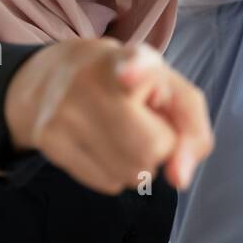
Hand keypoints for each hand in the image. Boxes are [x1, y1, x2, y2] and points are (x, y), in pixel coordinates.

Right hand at [4, 39, 213, 194]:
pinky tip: (103, 145)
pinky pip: (108, 183)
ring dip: (140, 164)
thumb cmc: (128, 86)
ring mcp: (65, 114)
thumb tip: (180, 179)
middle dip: (161, 147)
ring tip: (123, 133)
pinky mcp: (49, 142)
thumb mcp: (170, 90)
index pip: (133, 63)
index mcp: (129, 58)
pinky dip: (117, 174)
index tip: (128, 76)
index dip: (134, 71)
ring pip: (132, 174)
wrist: (51, 78)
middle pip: (152, 148)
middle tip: (145, 125)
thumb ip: (193, 131)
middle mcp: (92, 82)